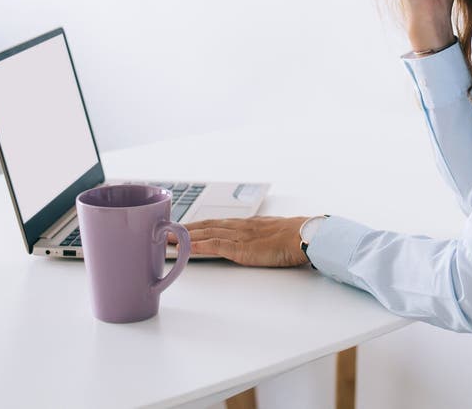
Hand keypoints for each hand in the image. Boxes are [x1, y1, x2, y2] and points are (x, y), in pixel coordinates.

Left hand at [167, 215, 311, 266]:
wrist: (303, 236)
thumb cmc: (294, 237)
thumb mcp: (274, 234)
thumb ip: (261, 238)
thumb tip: (258, 244)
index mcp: (248, 224)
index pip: (217, 222)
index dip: (199, 225)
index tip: (185, 226)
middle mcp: (240, 227)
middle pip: (207, 225)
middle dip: (186, 229)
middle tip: (167, 231)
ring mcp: (239, 237)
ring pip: (207, 233)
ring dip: (186, 236)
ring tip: (170, 238)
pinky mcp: (241, 249)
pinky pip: (216, 246)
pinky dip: (199, 246)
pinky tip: (187, 248)